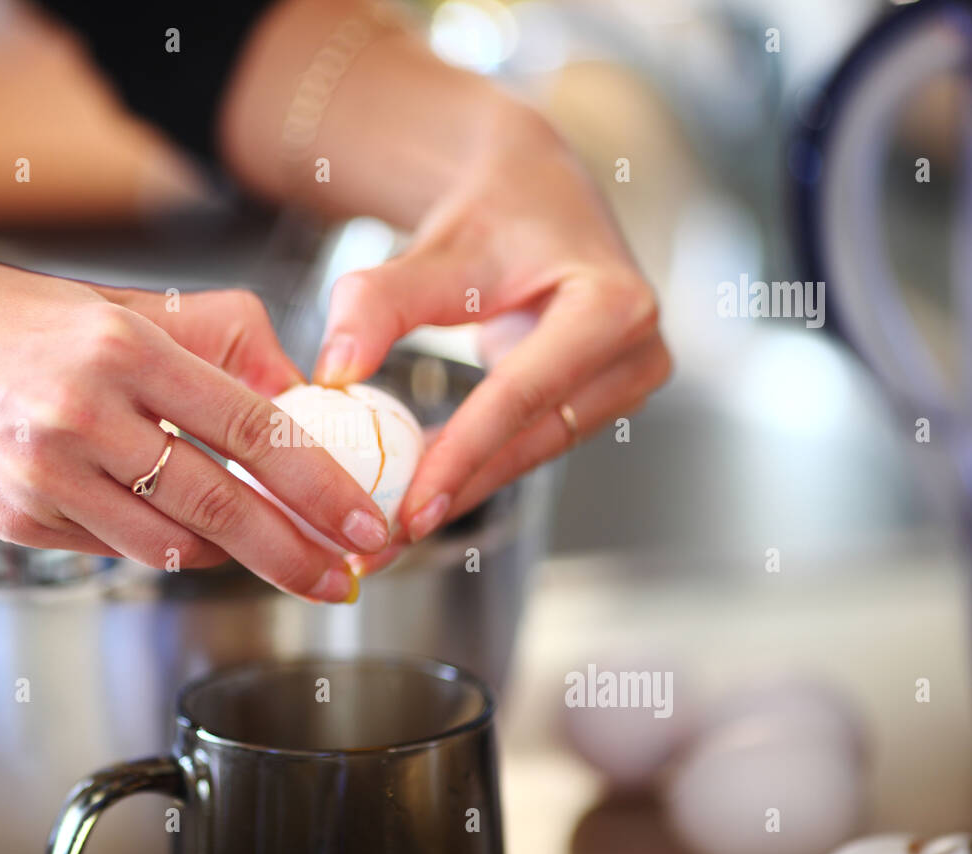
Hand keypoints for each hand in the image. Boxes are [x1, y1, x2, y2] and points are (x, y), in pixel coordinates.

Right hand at [0, 252, 390, 600]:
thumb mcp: (109, 302)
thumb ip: (209, 342)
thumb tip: (293, 394)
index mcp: (123, 345)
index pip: (254, 427)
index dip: (322, 486)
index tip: (366, 522)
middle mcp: (86, 412)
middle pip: (223, 506)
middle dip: (298, 554)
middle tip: (345, 580)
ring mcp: (45, 474)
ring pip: (171, 543)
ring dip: (225, 552)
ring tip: (257, 545)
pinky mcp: (16, 520)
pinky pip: (114, 550)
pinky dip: (155, 546)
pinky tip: (167, 528)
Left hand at [313, 111, 671, 546]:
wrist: (535, 195)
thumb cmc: (495, 212)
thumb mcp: (437, 249)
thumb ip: (381, 302)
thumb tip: (336, 370)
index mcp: (614, 306)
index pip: (524, 394)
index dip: (463, 454)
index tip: (408, 509)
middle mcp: (636, 353)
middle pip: (531, 439)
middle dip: (454, 492)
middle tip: (384, 540)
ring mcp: (624, 383)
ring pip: (530, 453)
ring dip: (461, 490)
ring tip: (389, 533)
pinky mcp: (598, 401)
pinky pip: (529, 444)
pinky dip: (474, 468)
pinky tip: (419, 495)